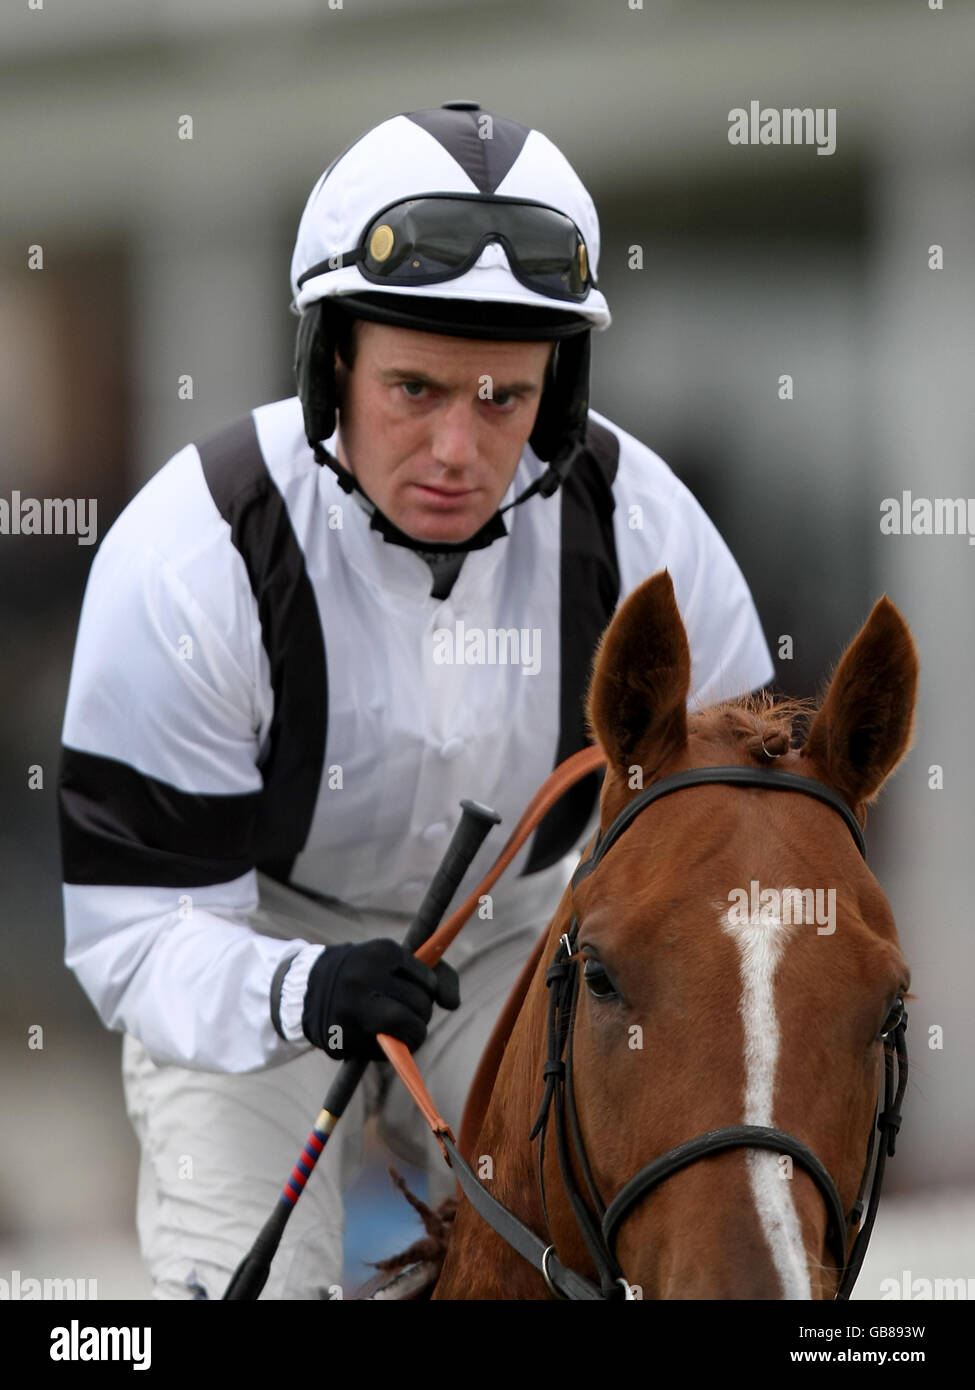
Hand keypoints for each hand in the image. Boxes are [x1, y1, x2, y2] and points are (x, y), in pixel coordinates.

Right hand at [301, 938, 459, 1060]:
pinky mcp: (345, 1039)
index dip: (425, 987)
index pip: (428, 980)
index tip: (408, 984)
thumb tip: (453, 1005)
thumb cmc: (366, 973)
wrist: (310, 989)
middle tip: (402, 1006)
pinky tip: (378, 1035)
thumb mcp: (397, 962)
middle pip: (421, 1005)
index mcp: (381, 952)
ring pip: (410, 1029)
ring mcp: (353, 1010)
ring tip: (397, 1025)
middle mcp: (364, 978)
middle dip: (421, 1011)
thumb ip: (439, 975)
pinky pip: (390, 1050)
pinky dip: (394, 1047)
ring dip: (413, 1032)